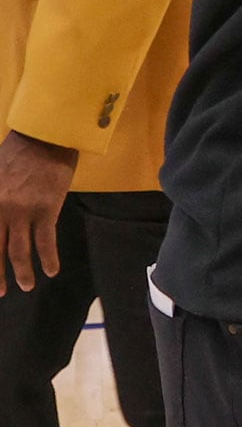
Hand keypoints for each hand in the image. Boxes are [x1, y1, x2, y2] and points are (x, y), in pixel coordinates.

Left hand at [0, 129, 76, 293]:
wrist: (45, 135)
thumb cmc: (18, 151)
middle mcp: (0, 209)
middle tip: (0, 291)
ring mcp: (22, 211)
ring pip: (19, 251)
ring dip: (22, 273)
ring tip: (26, 286)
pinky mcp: (46, 209)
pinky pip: (46, 242)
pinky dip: (48, 260)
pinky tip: (52, 270)